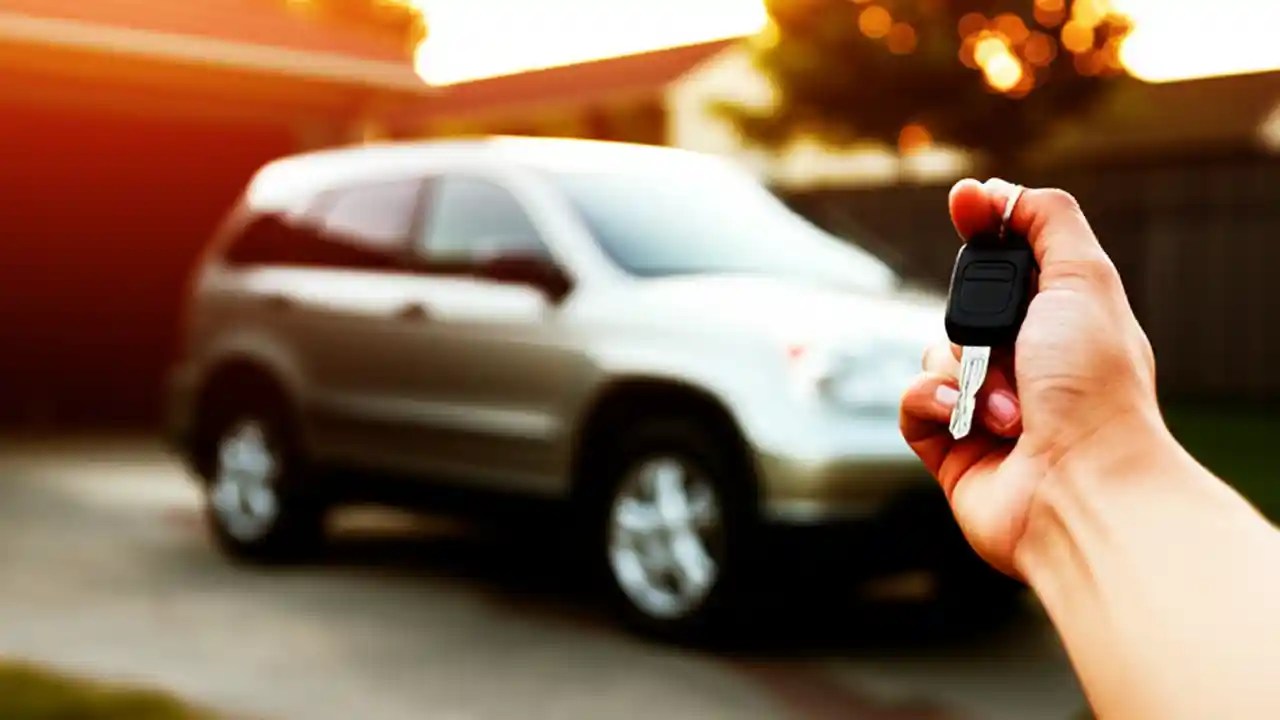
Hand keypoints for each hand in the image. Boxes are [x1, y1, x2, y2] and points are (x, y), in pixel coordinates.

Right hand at [900, 178, 1168, 576]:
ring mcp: (984, 408)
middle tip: (1008, 342)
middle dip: (974, 318)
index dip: (986, 229)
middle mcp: (1025, 366)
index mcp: (1062, 325)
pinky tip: (964, 423)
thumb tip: (993, 192)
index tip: (965, 202)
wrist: (1079, 488)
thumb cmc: (1094, 389)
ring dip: (962, 374)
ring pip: (933, 356)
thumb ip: (1046, 221)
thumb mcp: (1083, 280)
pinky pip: (910, 404)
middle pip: (963, 309)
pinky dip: (930, 405)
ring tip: (1007, 410)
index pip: (1011, 264)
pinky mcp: (948, 448)